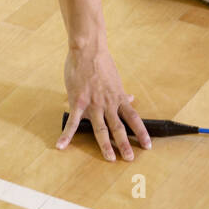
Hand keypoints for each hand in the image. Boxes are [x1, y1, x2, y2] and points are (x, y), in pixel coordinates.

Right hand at [56, 45, 150, 160]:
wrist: (87, 50)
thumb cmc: (100, 62)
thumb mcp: (115, 78)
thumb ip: (121, 92)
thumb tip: (131, 99)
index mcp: (118, 97)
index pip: (133, 118)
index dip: (141, 132)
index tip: (147, 146)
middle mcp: (108, 103)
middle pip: (118, 127)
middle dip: (124, 144)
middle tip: (129, 158)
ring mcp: (93, 104)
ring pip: (101, 128)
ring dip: (105, 145)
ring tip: (109, 159)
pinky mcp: (78, 102)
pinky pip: (73, 122)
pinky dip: (67, 135)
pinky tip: (61, 145)